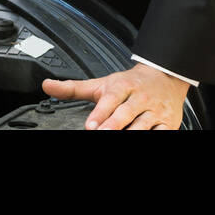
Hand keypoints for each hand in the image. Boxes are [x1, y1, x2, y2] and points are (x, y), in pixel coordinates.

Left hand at [42, 63, 188, 129]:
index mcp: (122, 87)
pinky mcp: (168, 122)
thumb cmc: (129, 83)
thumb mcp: (101, 83)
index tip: (90, 125)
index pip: (110, 100)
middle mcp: (140, 98)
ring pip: (143, 125)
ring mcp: (155, 111)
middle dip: (113, 126)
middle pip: (125, 113)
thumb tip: (46, 85)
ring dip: (133, 133)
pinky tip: (143, 138)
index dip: (100, 113)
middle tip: (100, 133)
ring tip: (120, 138)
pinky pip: (162, 132)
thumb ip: (73, 88)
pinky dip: (154, 136)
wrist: (164, 77)